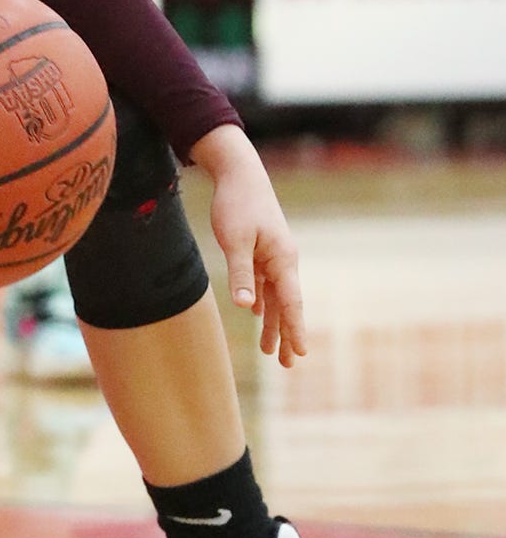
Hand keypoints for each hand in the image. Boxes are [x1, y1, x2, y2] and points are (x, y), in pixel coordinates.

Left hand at [190, 125, 305, 366]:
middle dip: (286, 334)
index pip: (291, 301)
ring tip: (270, 350)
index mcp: (282, 259)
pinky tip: (257, 314)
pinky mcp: (260, 249)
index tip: (301, 353)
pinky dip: (262, 300)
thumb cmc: (237, 204)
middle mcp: (282, 260)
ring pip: (275, 295)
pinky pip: (264, 282)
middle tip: (288, 365)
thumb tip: (247, 308)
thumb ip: (241, 273)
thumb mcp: (234, 240)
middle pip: (286, 304)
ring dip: (273, 322)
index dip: (295, 329)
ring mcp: (272, 255)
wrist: (238, 172)